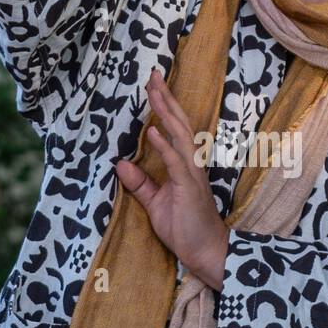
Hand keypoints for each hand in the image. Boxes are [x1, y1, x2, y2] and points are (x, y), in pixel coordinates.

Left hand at [116, 69, 230, 290]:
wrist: (206, 253)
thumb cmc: (184, 228)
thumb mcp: (155, 204)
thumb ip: (140, 184)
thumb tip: (121, 163)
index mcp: (183, 165)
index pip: (173, 128)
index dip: (164, 106)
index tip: (153, 84)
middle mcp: (190, 164)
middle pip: (178, 124)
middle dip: (166, 98)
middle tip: (154, 74)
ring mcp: (191, 175)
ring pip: (180, 136)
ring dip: (166, 113)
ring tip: (154, 92)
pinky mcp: (189, 189)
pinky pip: (176, 163)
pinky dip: (165, 146)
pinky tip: (153, 131)